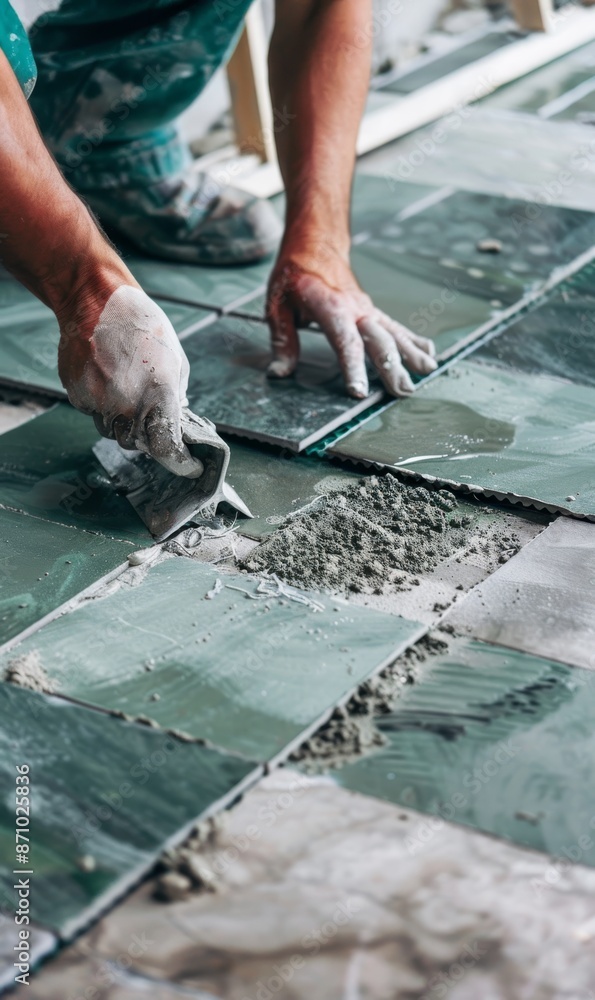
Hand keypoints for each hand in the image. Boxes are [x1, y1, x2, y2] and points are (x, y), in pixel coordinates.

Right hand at [57, 285, 203, 477]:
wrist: (95, 302)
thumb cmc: (141, 325)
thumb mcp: (175, 359)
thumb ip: (177, 395)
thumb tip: (177, 421)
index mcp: (158, 394)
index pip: (166, 448)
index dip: (179, 462)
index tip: (189, 465)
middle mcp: (127, 404)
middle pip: (136, 444)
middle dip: (146, 436)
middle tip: (150, 415)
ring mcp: (99, 401)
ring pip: (112, 431)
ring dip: (122, 421)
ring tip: (125, 388)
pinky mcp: (77, 395)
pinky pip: (93, 413)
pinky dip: (102, 405)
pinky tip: (106, 379)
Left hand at [266, 248, 437, 398]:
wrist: (315, 243)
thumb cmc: (295, 274)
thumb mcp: (276, 304)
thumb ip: (282, 340)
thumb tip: (279, 372)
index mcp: (330, 306)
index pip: (345, 341)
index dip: (353, 366)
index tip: (359, 390)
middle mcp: (355, 308)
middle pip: (378, 340)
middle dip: (392, 367)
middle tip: (402, 391)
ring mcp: (367, 309)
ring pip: (393, 333)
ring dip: (411, 354)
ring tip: (426, 372)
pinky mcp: (373, 311)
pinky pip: (396, 327)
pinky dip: (413, 340)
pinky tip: (429, 354)